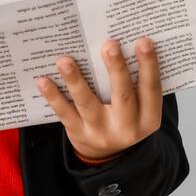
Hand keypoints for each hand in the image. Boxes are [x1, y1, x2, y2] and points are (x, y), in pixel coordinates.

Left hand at [35, 36, 163, 162]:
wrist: (106, 154)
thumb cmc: (124, 115)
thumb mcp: (139, 106)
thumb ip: (134, 82)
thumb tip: (119, 42)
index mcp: (148, 118)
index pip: (151, 89)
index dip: (149, 65)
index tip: (143, 41)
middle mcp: (127, 128)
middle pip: (123, 96)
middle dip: (116, 69)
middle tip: (110, 44)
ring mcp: (101, 132)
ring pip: (88, 104)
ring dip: (75, 80)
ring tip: (65, 61)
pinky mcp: (78, 133)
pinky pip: (64, 113)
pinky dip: (53, 96)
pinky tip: (44, 80)